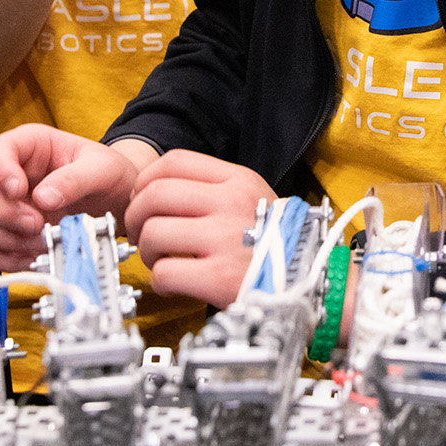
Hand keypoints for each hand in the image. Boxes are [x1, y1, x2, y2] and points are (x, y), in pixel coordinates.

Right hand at [0, 124, 150, 267]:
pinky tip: (33, 256)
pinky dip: (7, 257)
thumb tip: (44, 198)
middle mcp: (11, 174)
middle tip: (35, 223)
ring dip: (4, 237)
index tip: (18, 190)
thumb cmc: (108, 175)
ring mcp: (7, 205)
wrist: (118, 201)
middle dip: (2, 211)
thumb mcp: (102, 169)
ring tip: (40, 241)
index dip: (0, 171)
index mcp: (30, 146)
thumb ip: (75, 179)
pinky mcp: (10, 233)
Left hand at [125, 151, 277, 306]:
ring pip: (153, 232)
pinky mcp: (219, 278)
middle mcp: (231, 204)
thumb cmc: (278, 243)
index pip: (174, 162)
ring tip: (159, 259)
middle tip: (139, 233)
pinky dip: (159, 281)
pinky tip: (171, 283)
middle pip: (155, 194)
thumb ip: (215, 190)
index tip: (141, 198)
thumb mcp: (256, 199)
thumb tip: (159, 193)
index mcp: (238, 181)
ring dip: (146, 250)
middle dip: (135, 216)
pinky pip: (164, 272)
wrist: (310, 281)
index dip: (145, 180)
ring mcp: (225, 240)